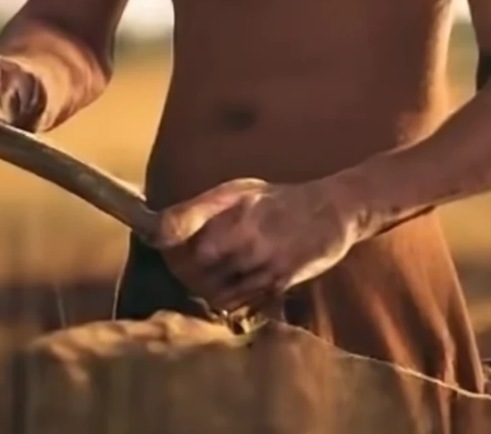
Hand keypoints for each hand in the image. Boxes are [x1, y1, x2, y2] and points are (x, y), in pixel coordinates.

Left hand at [154, 177, 360, 314]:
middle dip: (184, 268)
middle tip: (185, 266)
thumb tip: (162, 225)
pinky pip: (239, 300)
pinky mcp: (278, 279)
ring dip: (206, 286)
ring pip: (213, 287)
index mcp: (230, 201)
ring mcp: (261, 256)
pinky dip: (229, 298)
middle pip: (191, 264)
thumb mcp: (241, 190)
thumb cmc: (279, 200)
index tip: (157, 240)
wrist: (332, 209)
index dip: (162, 237)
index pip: (177, 223)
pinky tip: (233, 285)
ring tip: (211, 277)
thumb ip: (204, 208)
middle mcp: (243, 228)